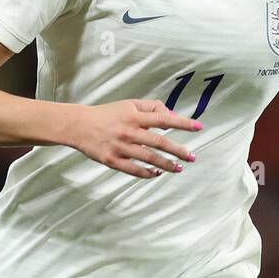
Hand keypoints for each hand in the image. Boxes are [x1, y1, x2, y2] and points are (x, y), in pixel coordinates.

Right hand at [67, 98, 201, 177]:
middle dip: (179, 151)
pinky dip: (148, 173)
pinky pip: (134, 170)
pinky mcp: (113, 161)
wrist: (79, 125)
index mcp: (135, 116)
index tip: (199, 127)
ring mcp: (121, 148)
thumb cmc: (107, 114)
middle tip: (192, 157)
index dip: (183, 123)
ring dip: (167, 165)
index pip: (164, 119)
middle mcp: (130, 132)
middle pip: (160, 142)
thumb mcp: (129, 104)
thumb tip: (172, 116)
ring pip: (150, 158)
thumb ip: (151, 107)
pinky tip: (157, 173)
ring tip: (179, 168)